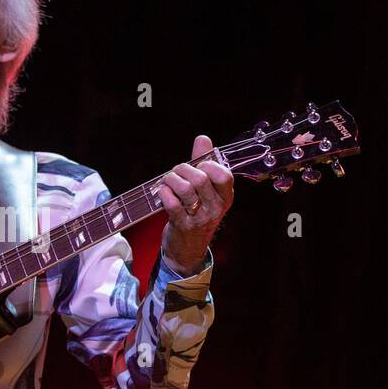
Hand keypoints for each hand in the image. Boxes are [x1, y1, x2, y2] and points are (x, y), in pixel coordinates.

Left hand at [156, 135, 234, 275]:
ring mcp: (199, 218)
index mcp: (225, 197)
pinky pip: (171, 203)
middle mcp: (215, 208)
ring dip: (171, 180)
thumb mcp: (206, 190)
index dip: (208, 164)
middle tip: (176, 172)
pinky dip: (163, 193)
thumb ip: (205, 162)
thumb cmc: (197, 213)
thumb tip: (203, 139)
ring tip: (167, 181)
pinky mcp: (182, 225)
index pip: (224, 175)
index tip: (198, 165)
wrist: (188, 249)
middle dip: (182, 169)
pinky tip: (162, 192)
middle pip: (200, 178)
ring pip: (185, 188)